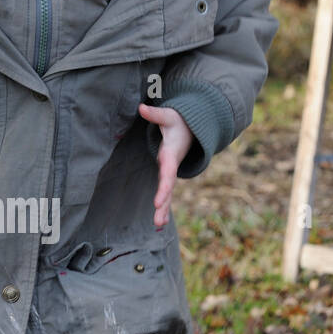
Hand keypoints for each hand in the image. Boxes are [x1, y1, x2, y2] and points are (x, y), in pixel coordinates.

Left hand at [138, 103, 193, 229]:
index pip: (167, 173)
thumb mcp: (169, 116)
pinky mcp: (168, 174)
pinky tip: (159, 222)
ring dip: (164, 210)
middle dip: (164, 205)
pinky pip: (166, 192)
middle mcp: (172, 166)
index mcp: (171, 155)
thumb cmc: (179, 122)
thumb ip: (155, 114)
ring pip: (168, 193)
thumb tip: (141, 107)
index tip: (159, 202)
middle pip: (168, 188)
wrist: (191, 128)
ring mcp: (170, 172)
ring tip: (158, 226)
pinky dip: (164, 207)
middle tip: (158, 221)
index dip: (164, 187)